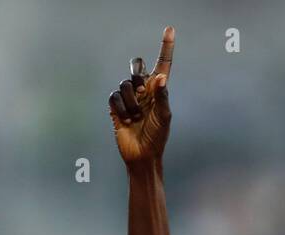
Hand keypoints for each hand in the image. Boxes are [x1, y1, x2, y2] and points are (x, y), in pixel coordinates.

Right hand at [109, 27, 174, 167]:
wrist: (142, 155)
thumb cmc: (157, 137)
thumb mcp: (163, 117)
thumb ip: (162, 96)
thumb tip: (160, 77)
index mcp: (159, 90)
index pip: (162, 64)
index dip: (166, 47)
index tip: (170, 29)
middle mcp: (144, 90)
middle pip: (136, 66)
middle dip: (138, 76)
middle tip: (143, 93)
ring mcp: (130, 98)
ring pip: (125, 84)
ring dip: (131, 103)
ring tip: (136, 118)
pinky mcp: (116, 106)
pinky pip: (114, 96)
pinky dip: (121, 109)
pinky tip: (126, 121)